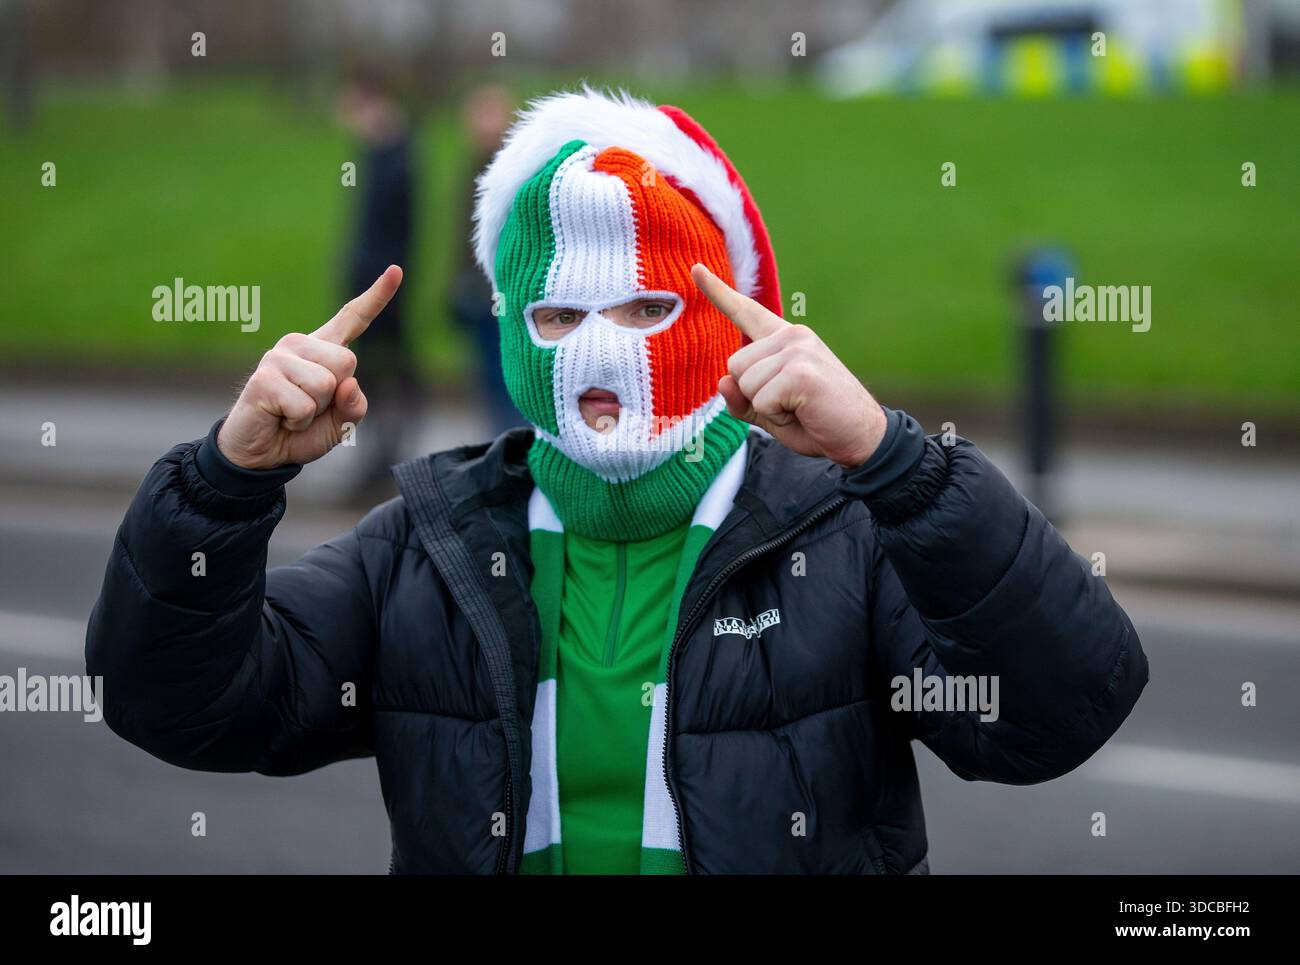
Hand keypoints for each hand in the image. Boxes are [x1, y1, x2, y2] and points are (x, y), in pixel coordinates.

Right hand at [217, 266, 402, 469]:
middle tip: (309, 408)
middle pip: (347, 362)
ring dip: (314, 412)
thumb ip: (355, 404)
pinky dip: (298, 422)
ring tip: (293, 414)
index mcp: (323, 350)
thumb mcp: (342, 422)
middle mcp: (300, 344)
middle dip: (336, 395)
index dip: (377, 296)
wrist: (262, 454)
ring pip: (326, 384)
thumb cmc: (301, 432)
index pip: (354, 318)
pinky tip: (280, 418)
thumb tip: (349, 385)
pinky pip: (304, 405)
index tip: (397, 270)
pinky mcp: (264, 377)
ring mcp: (279, 357)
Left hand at [692, 263, 886, 468]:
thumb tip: (723, 380)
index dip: (718, 292)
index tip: (695, 269)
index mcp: (785, 340)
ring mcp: (798, 350)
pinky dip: (777, 416)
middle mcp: (792, 335)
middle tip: (792, 406)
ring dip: (766, 408)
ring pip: (745, 383)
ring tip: (801, 409)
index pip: (746, 312)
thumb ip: (743, 399)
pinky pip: (761, 400)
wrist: (863, 439)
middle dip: (754, 396)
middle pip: (735, 366)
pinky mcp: (801, 371)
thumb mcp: (771, 413)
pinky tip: (805, 412)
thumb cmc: (817, 423)